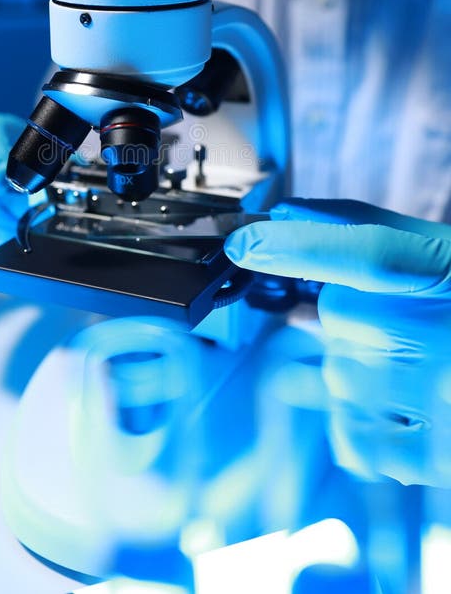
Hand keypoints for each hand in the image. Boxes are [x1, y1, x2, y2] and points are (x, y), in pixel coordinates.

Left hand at [224, 198, 450, 486]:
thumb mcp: (447, 254)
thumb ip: (372, 231)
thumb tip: (288, 214)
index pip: (371, 252)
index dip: (300, 245)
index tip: (245, 243)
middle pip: (338, 314)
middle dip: (354, 313)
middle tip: (405, 321)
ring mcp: (445, 401)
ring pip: (339, 373)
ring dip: (360, 368)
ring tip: (418, 366)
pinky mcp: (442, 460)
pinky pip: (355, 438)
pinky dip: (363, 422)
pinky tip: (404, 409)